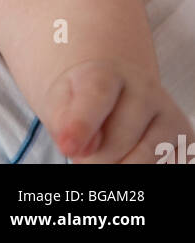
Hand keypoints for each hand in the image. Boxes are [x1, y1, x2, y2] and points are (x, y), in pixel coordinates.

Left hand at [42, 58, 192, 163]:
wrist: (116, 92)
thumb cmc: (81, 101)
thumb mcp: (60, 102)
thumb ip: (63, 121)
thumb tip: (78, 146)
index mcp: (108, 72)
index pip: (97, 94)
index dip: (82, 122)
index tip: (67, 146)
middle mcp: (145, 89)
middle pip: (114, 143)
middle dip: (92, 157)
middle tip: (86, 148)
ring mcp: (169, 115)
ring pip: (140, 162)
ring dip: (117, 167)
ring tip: (107, 152)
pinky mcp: (187, 140)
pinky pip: (162, 169)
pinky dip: (139, 169)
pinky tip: (132, 155)